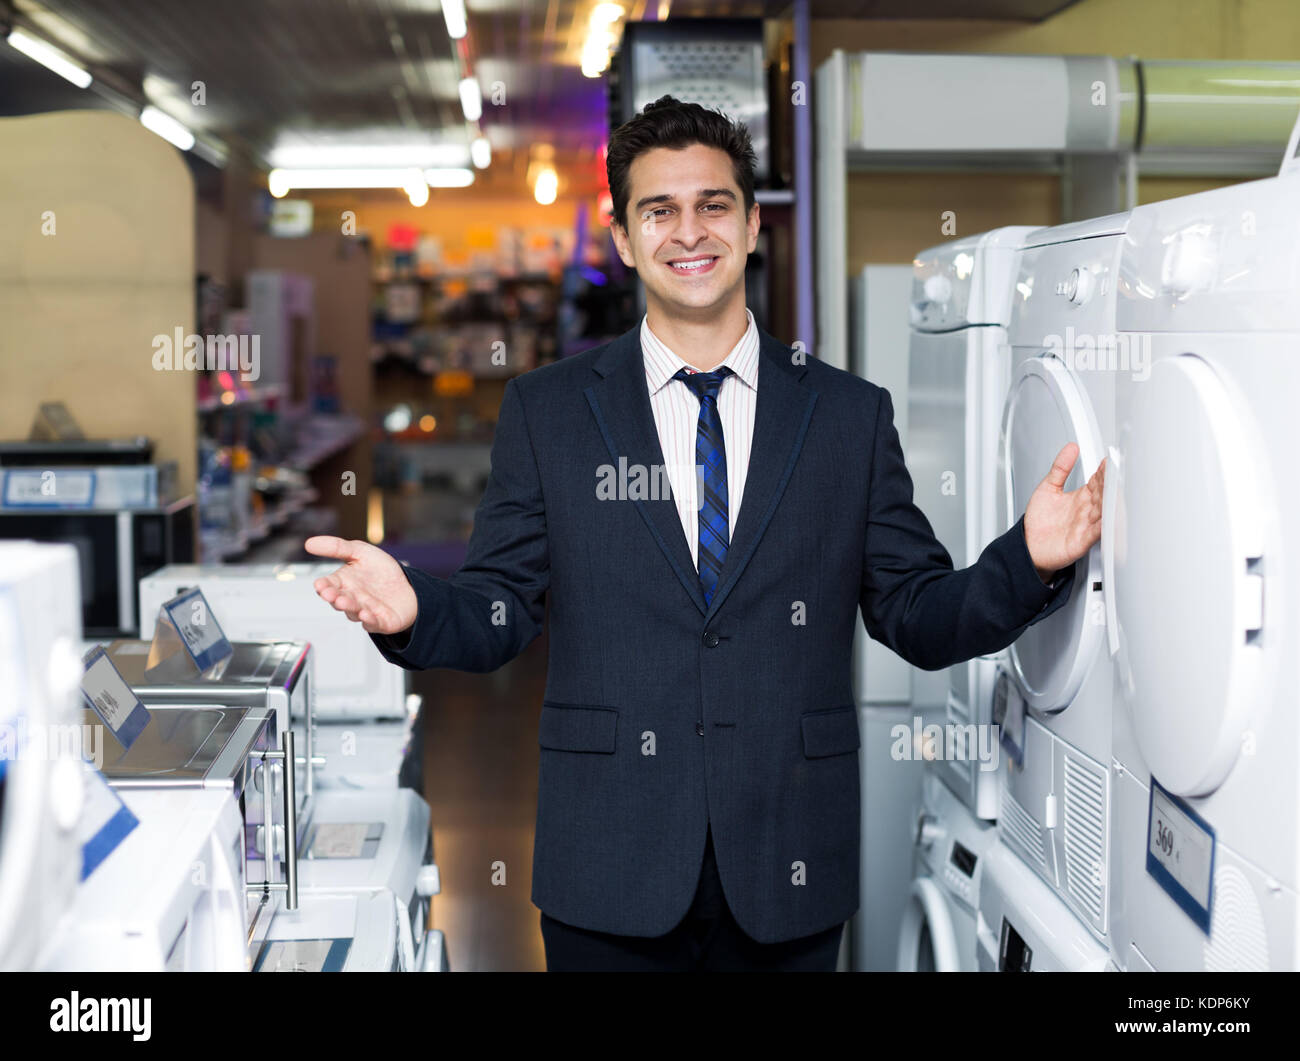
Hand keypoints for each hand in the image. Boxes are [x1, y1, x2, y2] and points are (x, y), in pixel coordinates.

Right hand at [304, 536, 417, 634]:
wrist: (408, 585)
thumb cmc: (381, 571)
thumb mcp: (360, 552)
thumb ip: (337, 548)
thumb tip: (309, 543)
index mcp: (343, 583)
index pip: (328, 585)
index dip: (323, 586)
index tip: (320, 585)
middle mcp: (351, 598)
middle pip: (338, 600)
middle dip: (334, 598)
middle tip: (330, 594)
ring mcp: (364, 611)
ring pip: (353, 612)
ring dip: (349, 607)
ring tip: (345, 602)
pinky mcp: (380, 621)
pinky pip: (373, 623)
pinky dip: (369, 620)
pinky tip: (366, 614)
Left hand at [1022, 442, 1104, 583]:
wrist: (1029, 546)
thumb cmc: (1040, 521)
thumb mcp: (1048, 488)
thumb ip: (1060, 468)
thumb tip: (1071, 448)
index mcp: (1082, 497)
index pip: (1098, 481)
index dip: (1104, 471)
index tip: (1109, 459)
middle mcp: (1087, 511)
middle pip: (1104, 495)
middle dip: (1111, 484)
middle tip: (1118, 472)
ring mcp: (1087, 526)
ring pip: (1105, 512)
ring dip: (1111, 503)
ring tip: (1118, 492)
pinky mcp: (1082, 542)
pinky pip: (1097, 533)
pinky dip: (1104, 526)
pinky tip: (1109, 518)